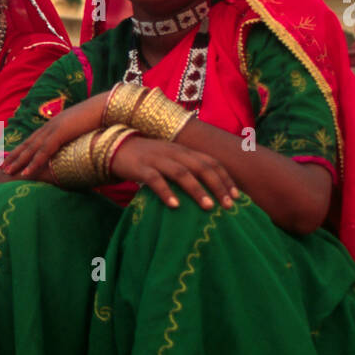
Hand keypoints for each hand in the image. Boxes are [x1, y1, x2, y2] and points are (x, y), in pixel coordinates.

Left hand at [4, 92, 108, 178]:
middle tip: (1, 167)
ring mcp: (54, 129)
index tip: (10, 158)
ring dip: (18, 161)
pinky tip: (25, 173)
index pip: (32, 139)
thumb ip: (74, 137)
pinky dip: (33, 163)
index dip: (20, 149)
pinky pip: (44, 152)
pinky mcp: (60, 133)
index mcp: (53, 125)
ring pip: (31, 149)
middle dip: (13, 156)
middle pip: (27, 144)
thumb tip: (75, 146)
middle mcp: (49, 126)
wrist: (105, 106)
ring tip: (7, 172)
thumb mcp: (81, 129)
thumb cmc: (97, 118)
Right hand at [109, 136, 239, 210]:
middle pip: (201, 167)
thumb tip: (209, 191)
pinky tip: (175, 206)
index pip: (211, 162)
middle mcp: (174, 152)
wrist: (117, 147)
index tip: (237, 197)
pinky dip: (166, 192)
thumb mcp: (171, 160)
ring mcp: (157, 159)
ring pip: (182, 173)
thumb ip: (187, 170)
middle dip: (217, 186)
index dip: (225, 178)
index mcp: (184, 151)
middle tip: (228, 205)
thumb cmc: (148, 159)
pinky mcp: (141, 167)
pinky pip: (155, 180)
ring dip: (197, 190)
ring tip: (208, 207)